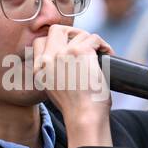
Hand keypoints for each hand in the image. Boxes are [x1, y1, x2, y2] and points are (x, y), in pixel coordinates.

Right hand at [30, 25, 113, 147]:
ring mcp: (64, 53)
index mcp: (40, 68)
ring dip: (92, 42)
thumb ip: (53, 73)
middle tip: (85, 44)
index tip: (70, 47)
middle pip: (56, 30)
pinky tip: (108, 54)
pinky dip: (104, 45)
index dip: (56, 41)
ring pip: (80, 34)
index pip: (40, 42)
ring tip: (100, 53)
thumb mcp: (53, 91)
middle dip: (72, 32)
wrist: (83, 117)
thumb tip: (65, 62)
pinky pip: (94, 38)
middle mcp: (49, 58)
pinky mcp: (81, 52)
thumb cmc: (74, 109)